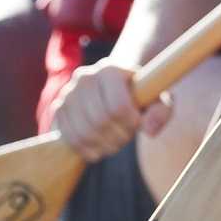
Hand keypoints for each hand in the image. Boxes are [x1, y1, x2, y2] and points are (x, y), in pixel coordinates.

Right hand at [52, 58, 168, 163]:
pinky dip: (88, 151)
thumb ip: (161, 111)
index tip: (137, 123)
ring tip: (115, 142)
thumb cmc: (140, 95)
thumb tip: (149, 130)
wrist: (115, 87)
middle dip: (118, 137)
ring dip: (104, 146)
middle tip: (126, 136)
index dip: (131, 123)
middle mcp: (84, 77)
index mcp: (109, 69)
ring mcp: (67, 93)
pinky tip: (100, 148)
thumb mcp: (158, 99)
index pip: (117, 106)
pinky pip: (70, 139)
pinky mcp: (58, 109)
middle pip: (100, 121)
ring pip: (83, 133)